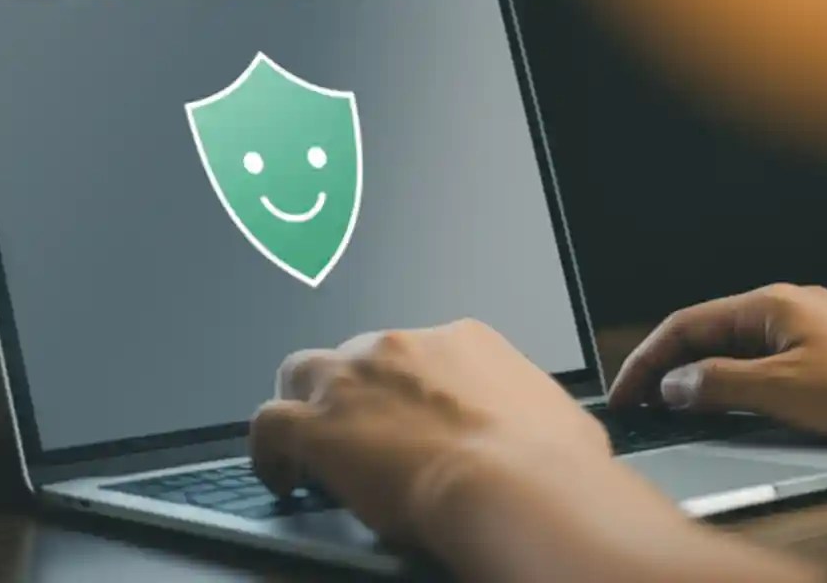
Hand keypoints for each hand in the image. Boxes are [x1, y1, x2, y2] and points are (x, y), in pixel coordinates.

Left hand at [252, 317, 824, 582]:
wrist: (513, 485)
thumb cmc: (549, 464)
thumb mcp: (558, 422)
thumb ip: (534, 416)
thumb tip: (548, 434)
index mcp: (462, 341)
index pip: (415, 352)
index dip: (405, 387)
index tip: (409, 416)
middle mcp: (401, 347)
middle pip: (356, 356)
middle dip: (354, 390)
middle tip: (362, 433)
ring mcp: (355, 380)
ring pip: (302, 373)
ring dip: (305, 405)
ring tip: (308, 445)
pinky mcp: (319, 424)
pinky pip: (269, 425)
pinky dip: (269, 450)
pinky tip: (280, 476)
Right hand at [610, 283, 826, 434]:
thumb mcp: (782, 390)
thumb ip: (719, 384)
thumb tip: (674, 384)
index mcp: (765, 304)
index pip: (684, 324)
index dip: (647, 359)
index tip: (625, 391)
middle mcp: (780, 305)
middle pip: (705, 332)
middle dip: (667, 366)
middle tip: (641, 402)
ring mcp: (801, 323)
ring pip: (731, 346)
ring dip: (698, 374)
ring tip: (674, 407)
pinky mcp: (819, 346)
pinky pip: (758, 356)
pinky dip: (731, 378)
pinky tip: (727, 402)